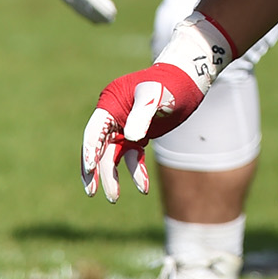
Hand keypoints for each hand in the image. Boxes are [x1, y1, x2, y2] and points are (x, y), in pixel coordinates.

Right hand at [80, 14, 231, 201]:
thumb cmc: (169, 84)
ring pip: (112, 157)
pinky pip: (132, 158)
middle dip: (95, 171)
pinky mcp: (138, 135)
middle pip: (97, 148)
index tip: (90, 170)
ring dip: (112, 177)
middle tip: (93, 193)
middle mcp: (112, 117)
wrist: (187, 80)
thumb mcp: (155, 96)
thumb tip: (131, 139)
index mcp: (109, 104)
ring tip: (114, 198)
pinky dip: (135, 171)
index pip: (94, 132)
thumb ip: (142, 115)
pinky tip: (142, 187)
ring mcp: (124, 127)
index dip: (89, 151)